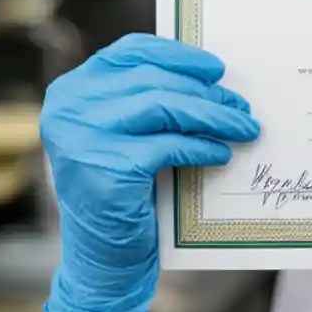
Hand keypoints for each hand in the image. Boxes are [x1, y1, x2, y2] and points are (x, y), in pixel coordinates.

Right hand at [40, 34, 258, 311]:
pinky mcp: (106, 168)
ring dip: (212, 116)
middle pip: (154, 80)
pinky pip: (168, 146)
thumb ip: (145, 100)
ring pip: (164, 107)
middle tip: (242, 106)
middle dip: (206, 93)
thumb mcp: (123, 135)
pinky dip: (202, 146)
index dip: (178, 55)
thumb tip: (211, 76)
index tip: (216, 69)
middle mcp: (68, 109)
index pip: (129, 52)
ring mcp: (82, 138)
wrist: (102, 259)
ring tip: (243, 127)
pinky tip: (222, 152)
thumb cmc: (122, 191)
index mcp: (71, 92)